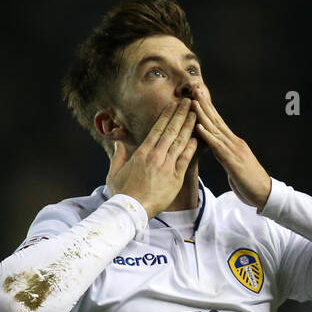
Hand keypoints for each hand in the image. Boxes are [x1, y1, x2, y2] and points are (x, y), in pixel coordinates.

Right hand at [107, 97, 199, 217]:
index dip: (167, 115)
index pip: (157, 129)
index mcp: (142, 153)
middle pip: (171, 130)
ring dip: (188, 126)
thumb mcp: (114, 172)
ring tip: (195, 114)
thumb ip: (118, 155)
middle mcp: (156, 156)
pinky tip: (196, 137)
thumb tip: (118, 143)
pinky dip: (191, 148)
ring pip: (180, 142)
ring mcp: (166, 166)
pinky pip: (185, 159)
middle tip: (188, 102)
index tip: (173, 105)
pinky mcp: (175, 178)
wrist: (131, 210)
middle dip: (181, 114)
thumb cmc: (121, 193)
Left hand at [190, 89, 271, 208]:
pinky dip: (208, 135)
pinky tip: (199, 126)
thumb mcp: (233, 166)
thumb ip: (225, 155)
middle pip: (216, 120)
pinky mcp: (233, 161)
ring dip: (203, 115)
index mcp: (233, 143)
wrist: (264, 193)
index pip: (218, 122)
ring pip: (215, 129)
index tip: (197, 96)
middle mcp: (234, 142)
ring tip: (193, 102)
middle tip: (194, 88)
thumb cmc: (248, 182)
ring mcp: (234, 150)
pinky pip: (218, 146)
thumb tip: (216, 150)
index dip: (207, 109)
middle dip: (204, 104)